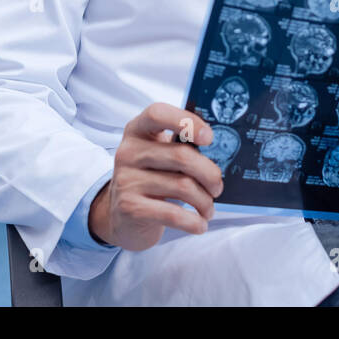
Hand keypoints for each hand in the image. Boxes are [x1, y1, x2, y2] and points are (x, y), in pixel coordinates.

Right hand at [89, 103, 223, 250]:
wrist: (121, 217)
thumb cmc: (150, 180)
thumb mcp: (158, 157)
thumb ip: (179, 146)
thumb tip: (215, 147)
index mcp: (137, 131)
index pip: (158, 114)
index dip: (186, 121)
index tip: (209, 137)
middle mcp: (128, 152)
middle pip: (181, 156)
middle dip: (210, 174)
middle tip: (217, 187)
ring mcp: (126, 180)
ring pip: (183, 187)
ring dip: (205, 202)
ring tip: (208, 208)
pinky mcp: (130, 208)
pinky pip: (173, 214)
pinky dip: (194, 222)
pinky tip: (199, 224)